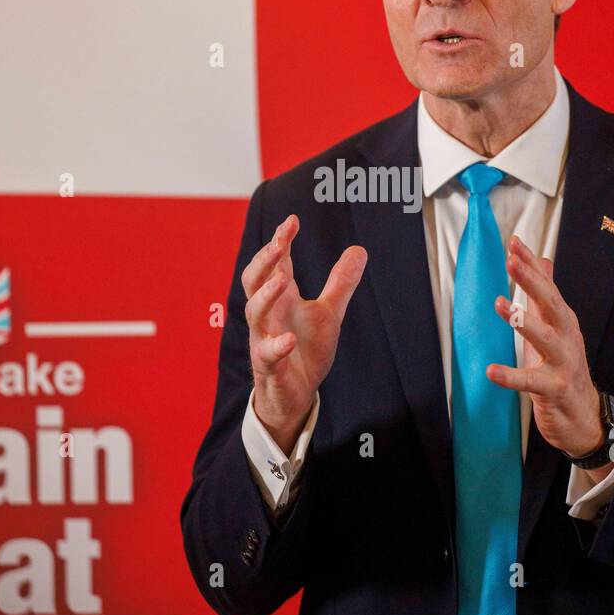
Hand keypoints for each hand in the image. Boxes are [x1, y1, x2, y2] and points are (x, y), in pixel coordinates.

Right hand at [242, 214, 366, 453]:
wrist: (296, 393)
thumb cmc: (305, 349)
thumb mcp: (329, 312)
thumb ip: (340, 283)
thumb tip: (359, 249)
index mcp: (282, 298)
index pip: (276, 264)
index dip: (280, 241)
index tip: (292, 221)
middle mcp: (268, 314)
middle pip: (254, 280)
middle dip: (265, 260)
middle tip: (279, 242)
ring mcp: (264, 338)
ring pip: (255, 312)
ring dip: (266, 295)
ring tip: (282, 279)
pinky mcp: (269, 365)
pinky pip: (267, 353)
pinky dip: (276, 345)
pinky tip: (289, 340)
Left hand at [487, 235, 611, 476]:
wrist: (584, 416)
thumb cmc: (564, 368)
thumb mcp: (556, 328)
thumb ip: (546, 296)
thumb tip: (543, 261)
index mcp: (564, 321)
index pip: (547, 287)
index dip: (531, 265)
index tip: (513, 242)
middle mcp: (567, 337)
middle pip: (551, 304)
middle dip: (532, 282)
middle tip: (511, 261)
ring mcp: (563, 363)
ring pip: (545, 338)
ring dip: (523, 321)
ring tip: (500, 304)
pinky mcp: (555, 389)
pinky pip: (531, 382)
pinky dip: (511, 376)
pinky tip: (491, 371)